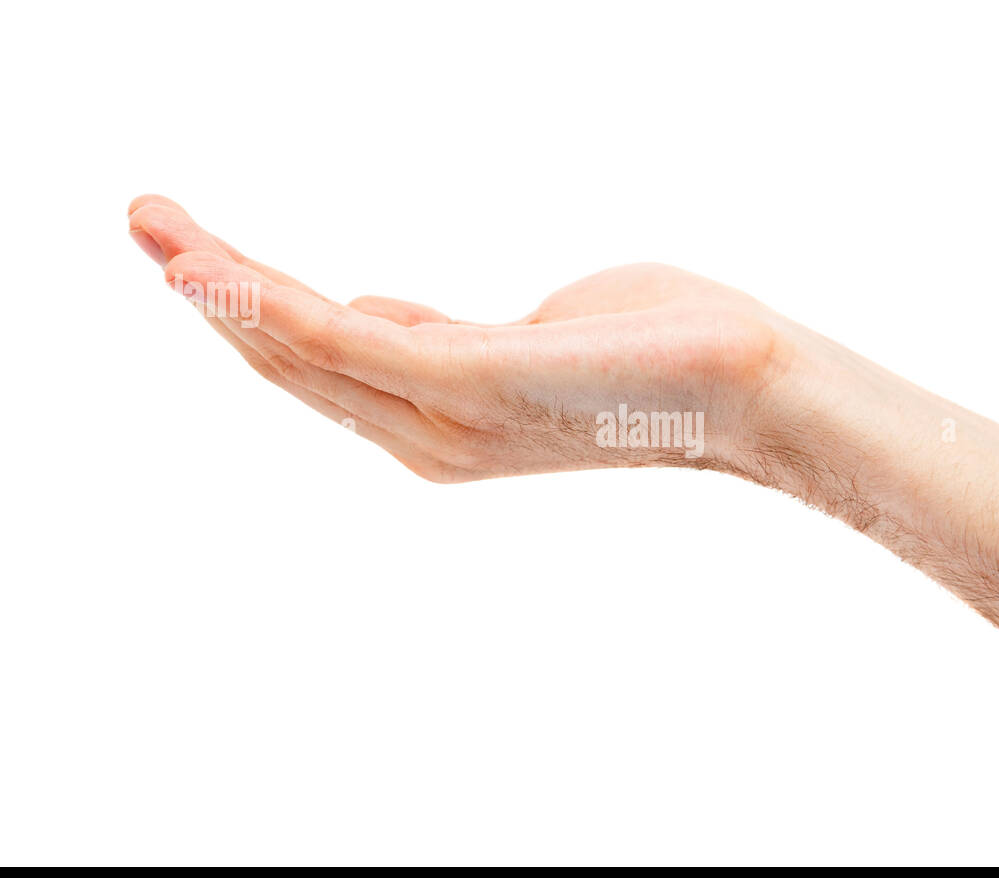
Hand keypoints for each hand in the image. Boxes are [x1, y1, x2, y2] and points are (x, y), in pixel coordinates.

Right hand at [128, 195, 790, 482]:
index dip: (253, 310)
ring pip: (298, 349)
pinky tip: (204, 260)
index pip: (327, 365)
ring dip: (214, 283)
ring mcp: (443, 418)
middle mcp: (429, 435)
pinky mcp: (465, 383)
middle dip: (213, 292)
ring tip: (147, 220)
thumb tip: (379, 313)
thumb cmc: (663, 350)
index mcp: (445, 419)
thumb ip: (444, 334)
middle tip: (144, 220)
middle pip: (294, 362)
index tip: (198, 252)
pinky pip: (336, 337)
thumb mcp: (531, 334)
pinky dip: (261, 299)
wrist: (753, 383)